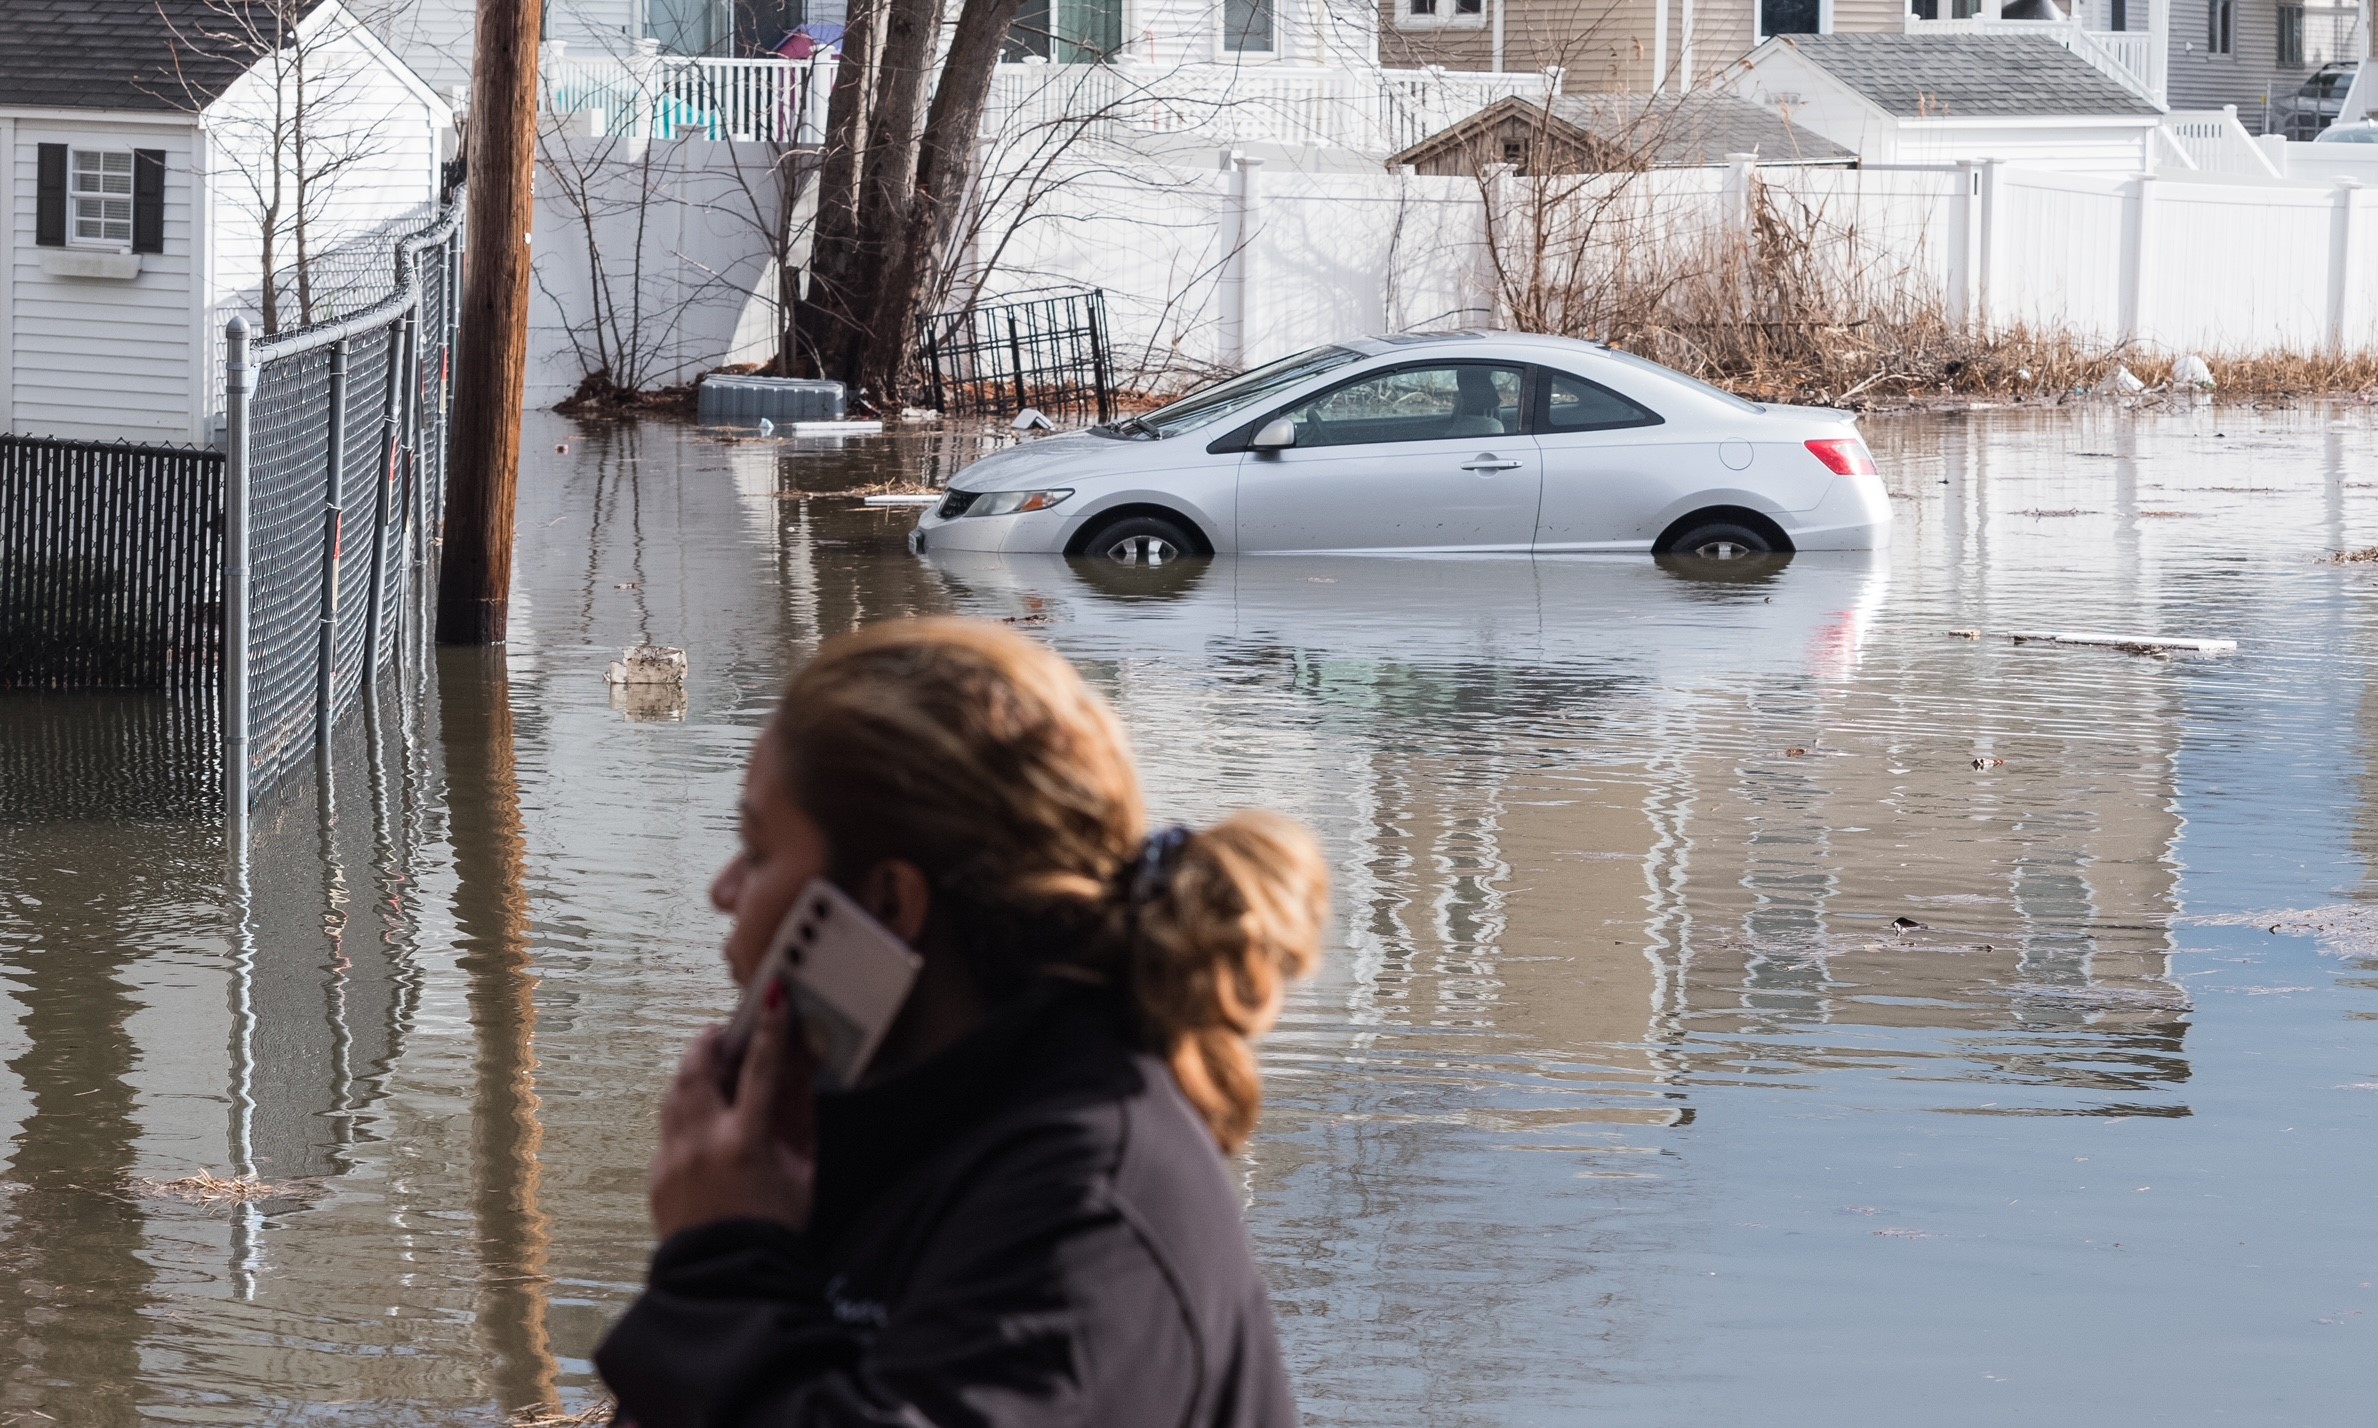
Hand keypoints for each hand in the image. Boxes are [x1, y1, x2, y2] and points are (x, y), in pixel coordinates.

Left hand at [649, 982, 817, 1239]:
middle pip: (698, 1068)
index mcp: (745, 1140)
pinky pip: (668, 1128)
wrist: (726, 1279)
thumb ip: (802, 1121)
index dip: (770, 1028)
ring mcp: (672, 1157)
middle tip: (724, 1031)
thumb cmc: (773, 1229)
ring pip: (674, 1093)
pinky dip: (685, 1114)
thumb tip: (802, 1075)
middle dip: (710, 1041)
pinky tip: (703, 1122)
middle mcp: (702, 1141)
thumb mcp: (803, 1174)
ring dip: (693, 1073)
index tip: (774, 997)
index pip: (760, 1068)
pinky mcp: (656, 1173)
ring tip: (711, 1068)